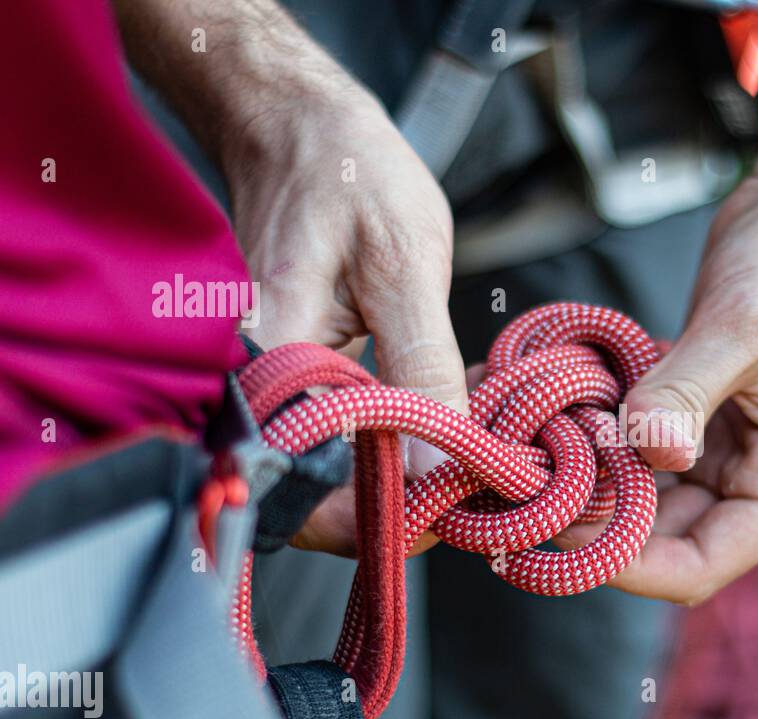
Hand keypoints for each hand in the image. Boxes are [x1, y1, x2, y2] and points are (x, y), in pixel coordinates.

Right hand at [225, 87, 464, 554]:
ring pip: (330, 469)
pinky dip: (393, 439)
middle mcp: (255, 385)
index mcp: (268, 361)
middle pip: (314, 494)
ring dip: (400, 474)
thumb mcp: (404, 268)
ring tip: (470, 454)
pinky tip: (446, 421)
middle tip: (472, 484)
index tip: (440, 515)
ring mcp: (272, 384)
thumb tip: (434, 467)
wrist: (301, 130)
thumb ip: (422, 369)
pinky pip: (339, 434)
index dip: (369, 520)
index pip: (303, 487)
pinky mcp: (296, 377)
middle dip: (394, 506)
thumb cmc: (348, 178)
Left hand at [561, 73, 757, 602]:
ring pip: (641, 497)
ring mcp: (725, 449)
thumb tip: (646, 451)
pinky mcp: (696, 413)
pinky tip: (546, 415)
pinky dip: (594, 436)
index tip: (554, 531)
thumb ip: (689, 390)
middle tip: (521, 489)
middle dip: (594, 521)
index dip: (624, 565)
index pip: (701, 566)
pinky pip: (636, 447)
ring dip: (587, 480)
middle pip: (662, 540)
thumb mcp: (748, 324)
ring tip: (524, 454)